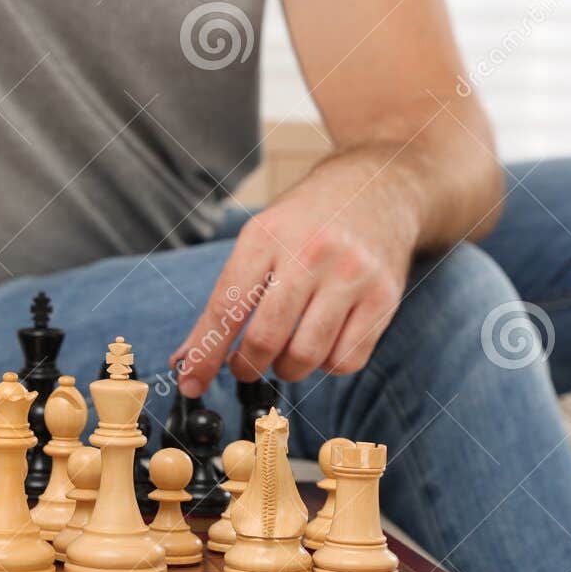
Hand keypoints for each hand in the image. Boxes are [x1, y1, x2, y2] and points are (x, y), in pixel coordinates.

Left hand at [171, 153, 419, 396]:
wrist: (377, 188)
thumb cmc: (306, 223)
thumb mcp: (259, 240)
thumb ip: (225, 299)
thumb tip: (187, 360)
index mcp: (265, 236)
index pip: (226, 309)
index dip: (205, 355)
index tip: (191, 384)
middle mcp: (309, 253)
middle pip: (266, 339)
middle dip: (246, 366)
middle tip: (242, 366)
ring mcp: (351, 275)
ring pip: (307, 356)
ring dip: (287, 369)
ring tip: (284, 354)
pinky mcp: (383, 297)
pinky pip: (347, 360)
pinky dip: (327, 365)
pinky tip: (323, 343)